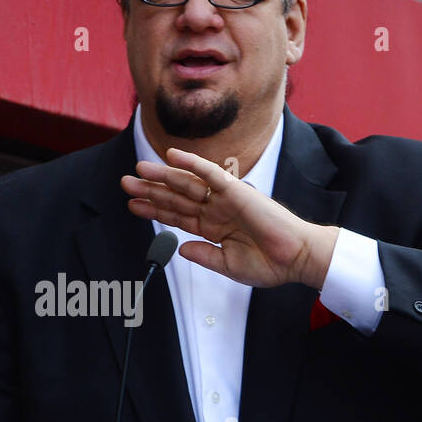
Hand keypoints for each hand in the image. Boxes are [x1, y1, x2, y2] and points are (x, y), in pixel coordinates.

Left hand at [120, 148, 337, 289]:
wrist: (296, 258)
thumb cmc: (270, 264)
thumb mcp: (229, 266)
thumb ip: (204, 256)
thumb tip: (180, 248)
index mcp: (214, 230)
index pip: (178, 217)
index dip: (154, 211)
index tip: (132, 206)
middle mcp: (217, 211)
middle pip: (177, 198)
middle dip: (150, 190)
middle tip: (125, 183)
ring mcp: (225, 199)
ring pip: (188, 183)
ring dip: (163, 175)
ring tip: (139, 169)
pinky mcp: (237, 190)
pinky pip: (211, 173)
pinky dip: (192, 163)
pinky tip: (173, 156)